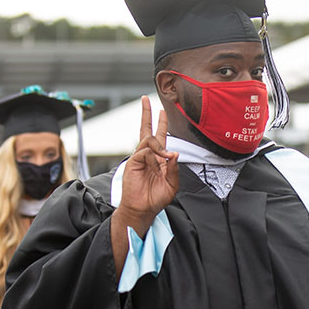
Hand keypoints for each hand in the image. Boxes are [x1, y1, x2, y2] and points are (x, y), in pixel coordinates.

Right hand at [116, 95, 178, 236]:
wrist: (143, 209)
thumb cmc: (156, 198)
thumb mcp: (172, 184)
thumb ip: (174, 168)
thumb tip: (175, 153)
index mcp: (158, 159)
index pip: (159, 137)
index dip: (161, 124)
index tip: (163, 111)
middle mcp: (148, 155)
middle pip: (146, 130)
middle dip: (147, 114)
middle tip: (145, 99)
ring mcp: (139, 158)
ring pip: (148, 139)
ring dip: (159, 145)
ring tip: (164, 157)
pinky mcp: (133, 162)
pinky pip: (143, 151)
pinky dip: (153, 154)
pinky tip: (158, 161)